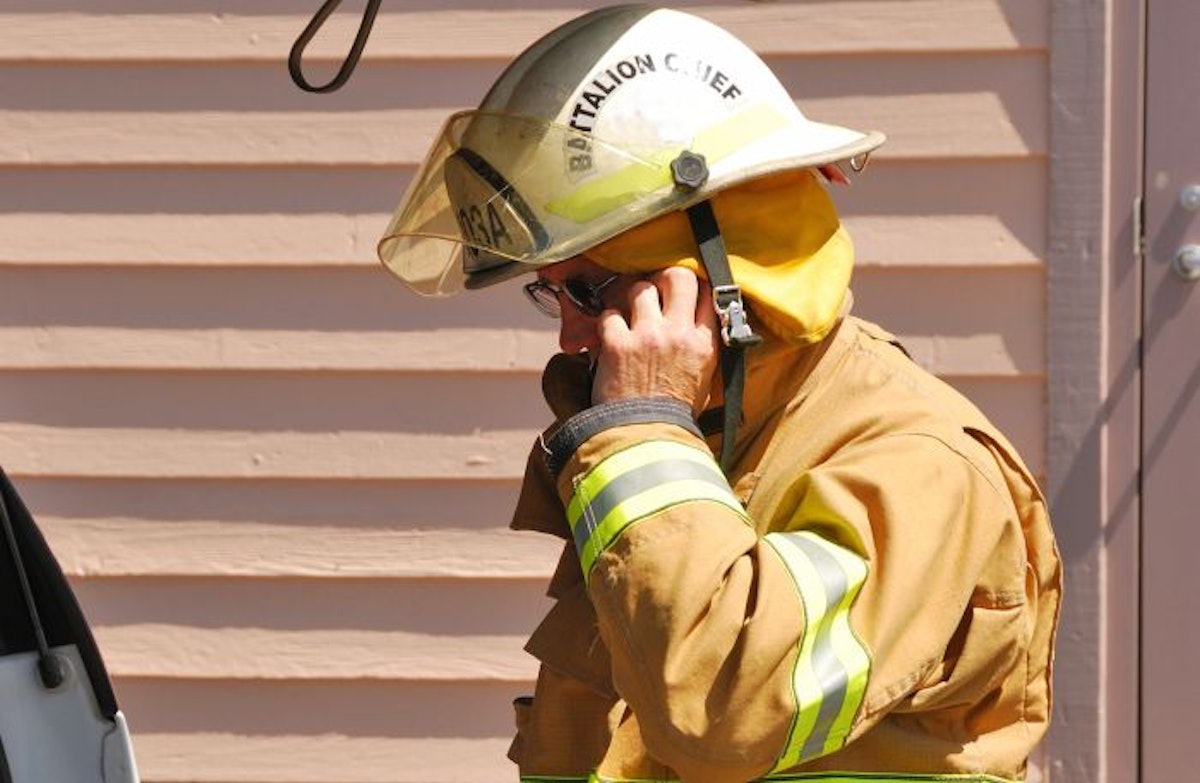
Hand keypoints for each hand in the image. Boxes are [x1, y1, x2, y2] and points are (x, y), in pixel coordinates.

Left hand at [591, 267, 719, 413]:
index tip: (684, 292)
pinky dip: (608, 323)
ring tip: (631, 314)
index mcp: (704, 344)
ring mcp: (647, 336)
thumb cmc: (674, 417)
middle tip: (656, 289)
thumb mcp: (704, 383)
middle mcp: (678, 333)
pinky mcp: (617, 344)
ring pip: (641, 288)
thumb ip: (703, 352)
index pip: (709, 293)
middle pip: (678, 276)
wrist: (645, 439)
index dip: (695, 287)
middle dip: (665, 278)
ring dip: (633, 298)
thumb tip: (699, 329)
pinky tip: (610, 336)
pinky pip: (609, 314)